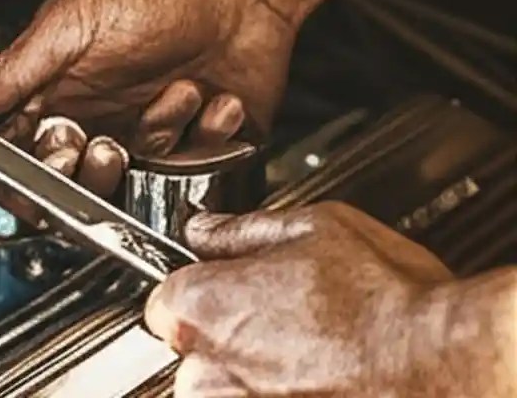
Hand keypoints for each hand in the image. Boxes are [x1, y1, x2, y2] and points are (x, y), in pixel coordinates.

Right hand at [0, 0, 297, 197]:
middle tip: (100, 142)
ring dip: (155, 139)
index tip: (25, 178)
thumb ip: (6, 76)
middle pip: (64, 186)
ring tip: (173, 95)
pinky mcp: (190, 149)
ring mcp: (139, 138)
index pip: (4, 156)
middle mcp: (90, 120)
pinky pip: (189, 174)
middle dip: (85, 171)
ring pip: (129, 187)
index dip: (7, 177)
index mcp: (49, 92)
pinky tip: (211, 98)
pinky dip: (204, 135)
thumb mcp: (68, 27)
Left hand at [144, 202, 457, 396]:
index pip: (165, 300)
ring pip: (221, 390)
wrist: (445, 364)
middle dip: (230, 339)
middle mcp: (203, 370)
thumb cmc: (388, 303)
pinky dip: (276, 395)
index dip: (203, 294)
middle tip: (287, 325)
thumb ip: (241, 230)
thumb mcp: (314, 229)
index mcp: (198, 306)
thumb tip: (207, 230)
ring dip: (252, 378)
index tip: (229, 293)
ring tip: (310, 359)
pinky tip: (319, 380)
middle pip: (193, 352)